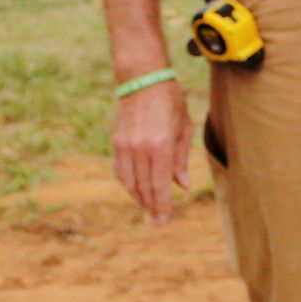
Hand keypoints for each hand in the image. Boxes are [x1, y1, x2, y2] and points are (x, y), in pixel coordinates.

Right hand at [111, 75, 193, 222]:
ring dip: (139, 198)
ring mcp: (125, 146)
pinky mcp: (116, 142)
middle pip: (144, 188)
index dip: (162, 206)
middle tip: (157, 222)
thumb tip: (181, 186)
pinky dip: (128, 184)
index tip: (164, 220)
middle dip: (151, 207)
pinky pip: (120, 171)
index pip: (160, 185)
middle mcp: (140, 148)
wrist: (143, 79)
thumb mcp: (184, 128)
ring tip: (148, 208)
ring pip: (129, 183)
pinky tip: (136, 191)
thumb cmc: (171, 101)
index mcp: (161, 145)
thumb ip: (181, 159)